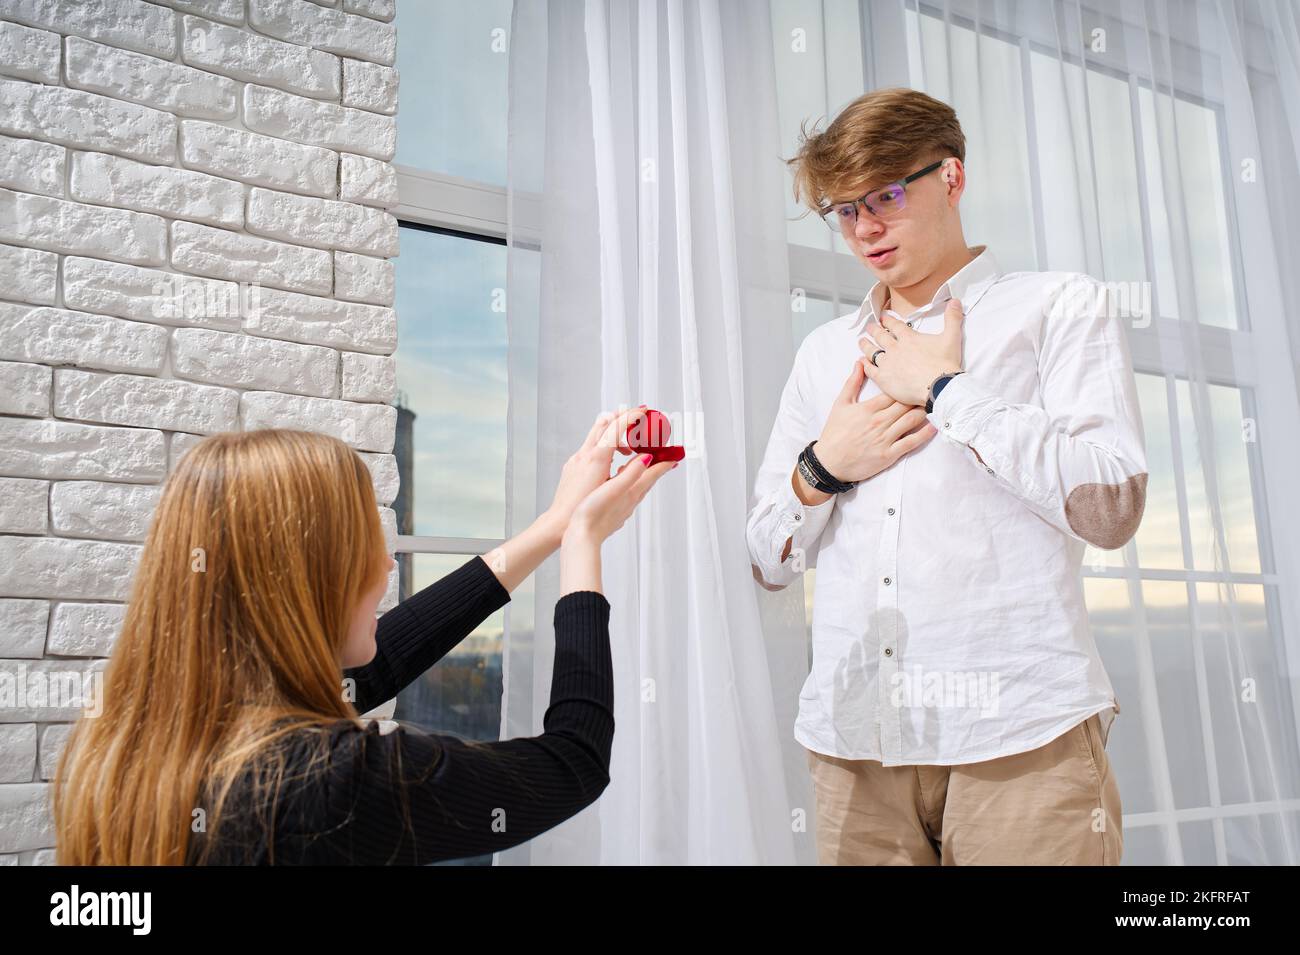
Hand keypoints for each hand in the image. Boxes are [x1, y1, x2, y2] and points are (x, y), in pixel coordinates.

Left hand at [542, 407, 648, 538]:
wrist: (558, 521)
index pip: (616, 427)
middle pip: (604, 423)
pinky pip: (590, 447)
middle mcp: (584, 454)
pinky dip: (605, 446)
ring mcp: (576, 459)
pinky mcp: (572, 466)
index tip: (644, 411)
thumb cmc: (582, 509)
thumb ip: (631, 472)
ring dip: (614, 435)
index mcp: (596, 458)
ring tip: (629, 450)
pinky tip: (611, 463)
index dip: (632, 416)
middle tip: (638, 421)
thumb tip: (647, 459)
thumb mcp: (612, 489)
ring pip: (596, 435)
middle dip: (623, 418)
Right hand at [566, 451, 675, 544]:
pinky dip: (630, 486)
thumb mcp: (613, 488)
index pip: (653, 473)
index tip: (675, 453)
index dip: (665, 462)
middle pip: (649, 480)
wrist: (582, 538)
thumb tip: (648, 458)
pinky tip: (623, 486)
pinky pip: (628, 496)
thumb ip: (631, 472)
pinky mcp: (615, 514)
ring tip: (646, 468)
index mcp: (632, 492)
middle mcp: (631, 500)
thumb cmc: (593, 514)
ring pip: (639, 488)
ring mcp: (624, 508)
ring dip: (644, 477)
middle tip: (665, 458)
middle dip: (658, 468)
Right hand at [813, 358, 937, 483]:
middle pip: (906, 404)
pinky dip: (924, 434)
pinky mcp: (889, 454)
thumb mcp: (840, 404)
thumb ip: (852, 382)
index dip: (907, 384)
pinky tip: (935, 427)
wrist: (829, 462)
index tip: (919, 377)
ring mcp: (885, 438)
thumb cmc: (834, 432)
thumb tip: (860, 362)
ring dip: (925, 411)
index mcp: (868, 408)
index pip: (893, 392)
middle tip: (934, 388)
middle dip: (920, 396)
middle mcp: (879, 421)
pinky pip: (911, 442)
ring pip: (911, 421)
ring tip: (937, 403)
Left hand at [858, 297, 964, 405]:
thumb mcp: (952, 337)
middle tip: (869, 327)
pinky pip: (870, 369)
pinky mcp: (884, 379)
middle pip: (880, 336)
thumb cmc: (945, 364)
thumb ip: (953, 318)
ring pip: (872, 352)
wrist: (939, 386)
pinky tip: (861, 362)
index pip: (895, 325)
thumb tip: (955, 301)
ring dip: (866, 345)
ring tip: (861, 341)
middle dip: (874, 330)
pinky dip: (865, 365)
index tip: (883, 317)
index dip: (888, 320)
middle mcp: (896, 348)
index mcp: (909, 338)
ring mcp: (888, 363)